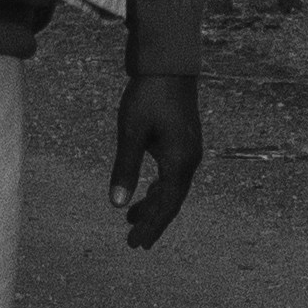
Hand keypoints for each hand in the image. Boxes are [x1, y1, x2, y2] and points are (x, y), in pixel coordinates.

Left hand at [111, 73, 202, 251]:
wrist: (169, 63)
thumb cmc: (148, 95)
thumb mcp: (131, 131)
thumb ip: (125, 168)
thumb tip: (117, 205)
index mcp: (179, 161)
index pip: (166, 206)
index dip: (151, 227)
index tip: (135, 244)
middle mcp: (189, 160)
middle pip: (172, 201)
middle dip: (153, 222)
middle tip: (134, 242)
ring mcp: (190, 151)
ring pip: (173, 189)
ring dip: (154, 205)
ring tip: (132, 219)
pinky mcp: (185, 142)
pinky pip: (173, 175)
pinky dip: (159, 188)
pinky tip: (146, 191)